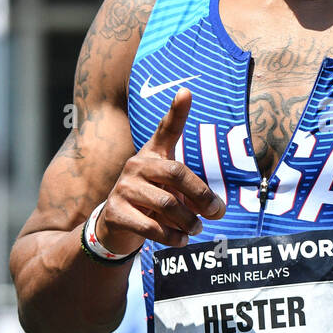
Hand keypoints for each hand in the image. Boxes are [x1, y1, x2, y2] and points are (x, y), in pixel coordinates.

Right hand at [94, 88, 225, 253]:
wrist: (114, 228)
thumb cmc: (150, 203)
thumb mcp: (170, 191)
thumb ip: (196, 195)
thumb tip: (219, 209)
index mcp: (153, 155)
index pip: (166, 129)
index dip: (176, 111)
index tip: (186, 92)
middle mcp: (136, 165)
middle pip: (176, 173)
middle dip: (201, 196)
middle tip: (216, 213)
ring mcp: (124, 188)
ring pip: (166, 204)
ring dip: (188, 221)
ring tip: (198, 229)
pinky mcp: (116, 212)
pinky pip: (151, 226)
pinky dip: (172, 236)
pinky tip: (181, 240)